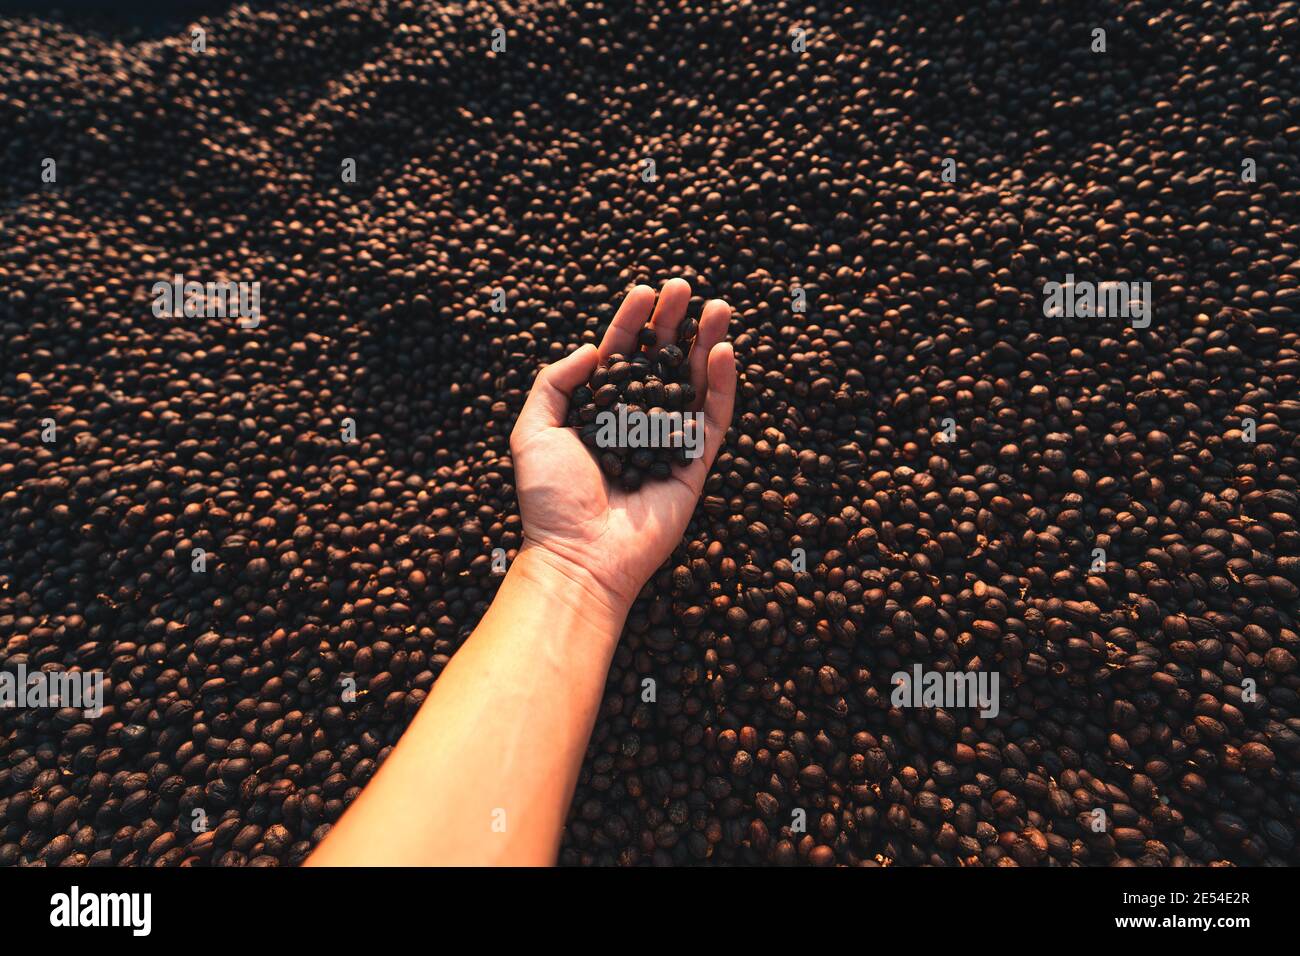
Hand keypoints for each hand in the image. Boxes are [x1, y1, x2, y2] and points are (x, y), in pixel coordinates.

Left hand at [509, 278, 735, 614]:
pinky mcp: (695, 466)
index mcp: (599, 412)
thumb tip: (594, 348)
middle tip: (684, 286)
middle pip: (662, 362)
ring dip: (707, 343)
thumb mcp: (532, 430)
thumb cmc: (550, 499)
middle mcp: (635, 423)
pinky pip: (713, 421)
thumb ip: (555, 382)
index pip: (621, 356)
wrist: (578, 555)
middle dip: (674, 323)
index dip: (632, 322)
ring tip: (718, 307)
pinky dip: (721, 387)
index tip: (644, 290)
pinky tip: (721, 353)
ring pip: (694, 384)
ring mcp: (667, 443)